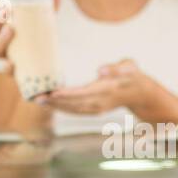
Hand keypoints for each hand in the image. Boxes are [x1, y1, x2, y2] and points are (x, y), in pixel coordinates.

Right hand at [0, 0, 61, 78]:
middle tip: (4, 12)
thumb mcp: (44, 23)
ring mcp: (7, 58)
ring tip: (10, 29)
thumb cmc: (42, 40)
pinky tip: (11, 63)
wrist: (50, 67)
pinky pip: (7, 72)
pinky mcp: (15, 72)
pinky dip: (7, 68)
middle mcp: (0, 45)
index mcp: (1, 31)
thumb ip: (49, 9)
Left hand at [35, 58, 149, 114]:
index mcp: (107, 90)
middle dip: (55, 102)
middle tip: (36, 97)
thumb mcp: (129, 67)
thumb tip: (100, 70)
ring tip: (38, 100)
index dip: (67, 94)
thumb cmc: (133, 76)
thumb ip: (116, 68)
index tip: (52, 93)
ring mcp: (97, 109)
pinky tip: (50, 104)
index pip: (84, 93)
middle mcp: (100, 102)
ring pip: (72, 109)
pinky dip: (62, 108)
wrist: (141, 94)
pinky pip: (75, 111)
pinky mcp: (94, 110)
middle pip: (74, 104)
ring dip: (55, 106)